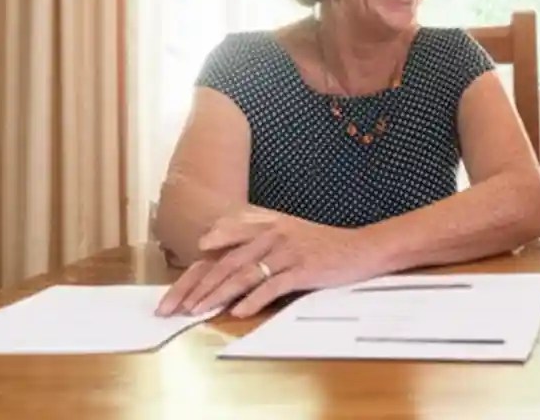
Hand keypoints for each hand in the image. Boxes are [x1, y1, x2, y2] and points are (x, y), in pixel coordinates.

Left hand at [155, 209, 373, 317]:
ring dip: (218, 295)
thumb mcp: (288, 231)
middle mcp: (273, 234)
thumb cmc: (323, 244)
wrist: (363, 248)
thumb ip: (257, 236)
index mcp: (267, 225)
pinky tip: (237, 312)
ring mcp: (288, 251)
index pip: (221, 247)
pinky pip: (272, 285)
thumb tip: (221, 252)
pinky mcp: (303, 269)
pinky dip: (252, 300)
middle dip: (199, 287)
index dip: (198, 269)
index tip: (176, 290)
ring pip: (244, 274)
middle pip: (227, 262)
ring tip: (200, 311)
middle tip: (178, 308)